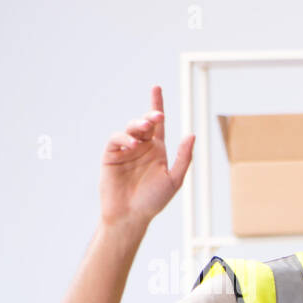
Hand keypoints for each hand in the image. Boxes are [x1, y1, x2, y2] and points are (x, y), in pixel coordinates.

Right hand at [100, 85, 194, 226]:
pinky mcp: (111, 155)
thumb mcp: (174, 179)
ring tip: (145, 128)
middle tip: (157, 116)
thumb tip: (191, 135)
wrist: (131, 215)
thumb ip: (184, 157)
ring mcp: (126, 150)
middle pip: (145, 123)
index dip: (157, 105)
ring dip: (137, 125)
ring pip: (130, 128)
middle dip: (150, 116)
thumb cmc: (153, 200)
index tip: (156, 87)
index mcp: (157, 150)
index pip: (158, 124)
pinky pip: (116, 140)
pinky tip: (133, 144)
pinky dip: (124, 138)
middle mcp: (142, 147)